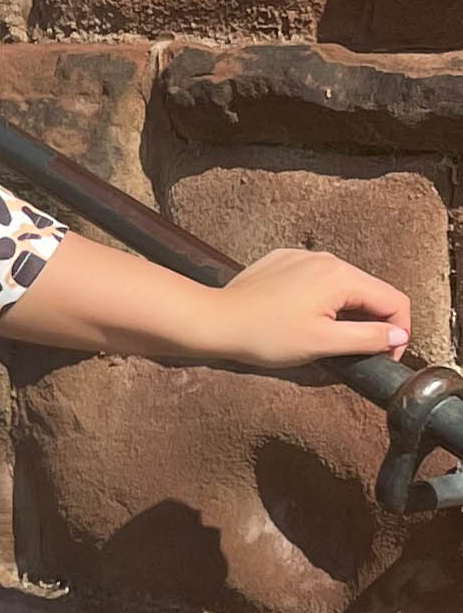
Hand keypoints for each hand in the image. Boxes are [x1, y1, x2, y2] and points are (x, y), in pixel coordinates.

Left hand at [203, 247, 410, 369]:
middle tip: (354, 353)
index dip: (397, 331)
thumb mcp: (323, 343)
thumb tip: (398, 335)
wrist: (214, 321)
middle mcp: (326, 259)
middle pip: (369, 291)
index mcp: (341, 276)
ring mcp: (304, 257)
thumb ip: (367, 338)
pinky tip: (298, 319)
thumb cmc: (264, 335)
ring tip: (323, 338)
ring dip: (344, 313)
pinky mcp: (284, 262)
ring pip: (342, 286)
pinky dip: (318, 300)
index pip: (393, 300)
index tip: (384, 355)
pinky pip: (315, 280)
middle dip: (370, 322)